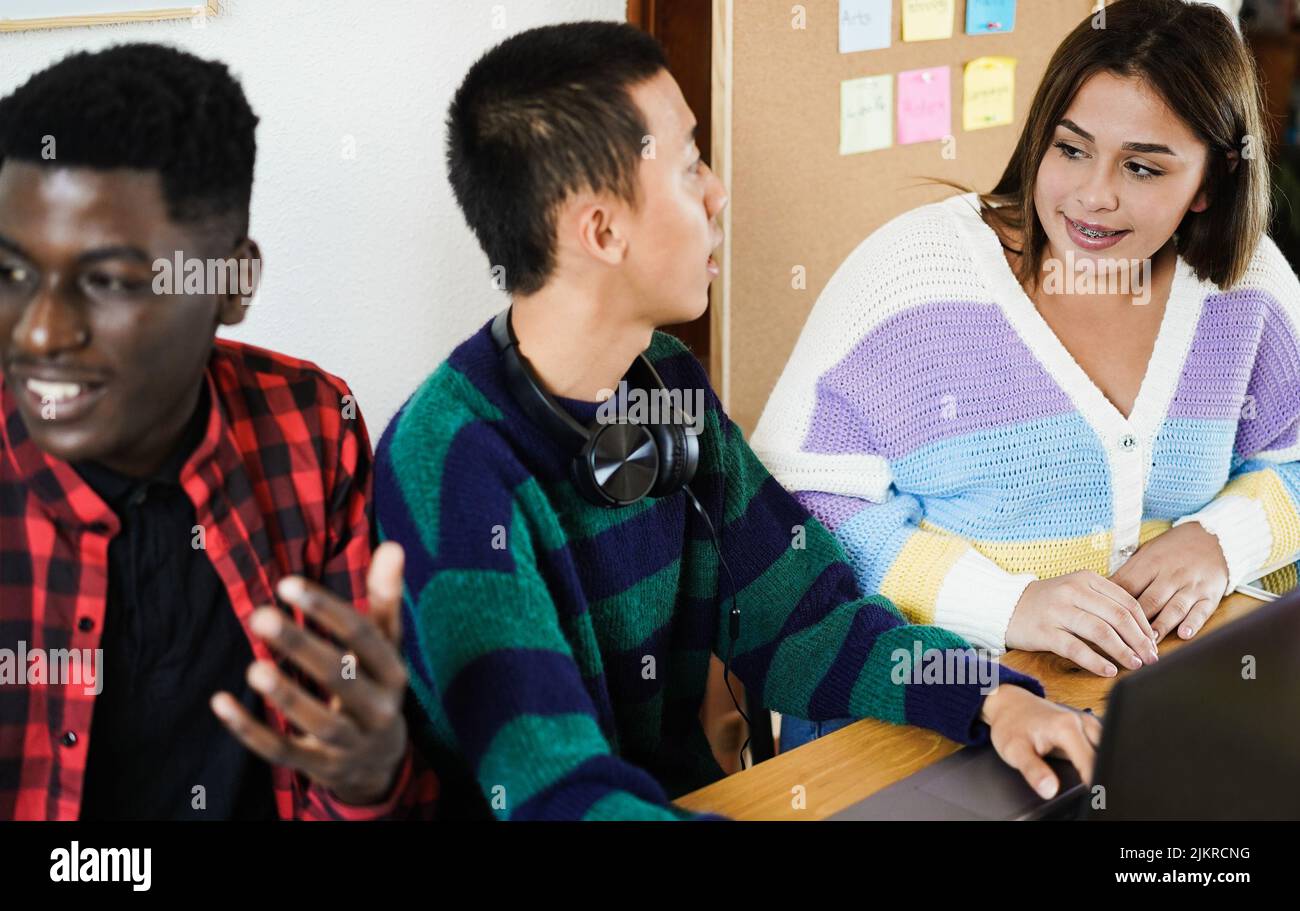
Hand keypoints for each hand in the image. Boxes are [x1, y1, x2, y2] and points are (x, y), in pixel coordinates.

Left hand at [211, 542, 409, 805]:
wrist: (379, 761)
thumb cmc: (374, 683)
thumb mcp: (385, 644)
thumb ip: (385, 597)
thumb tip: (393, 546)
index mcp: (394, 673)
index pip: (364, 638)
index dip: (327, 610)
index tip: (287, 583)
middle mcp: (378, 710)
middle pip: (341, 678)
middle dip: (301, 647)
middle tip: (260, 616)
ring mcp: (349, 743)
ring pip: (318, 722)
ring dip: (286, 696)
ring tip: (253, 666)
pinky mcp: (318, 767)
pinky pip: (283, 752)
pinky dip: (250, 731)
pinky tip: (221, 702)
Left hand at [981, 684, 1101, 798]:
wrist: (1007, 703)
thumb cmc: (1010, 725)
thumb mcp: (1015, 751)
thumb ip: (1033, 771)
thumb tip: (1050, 790)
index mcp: (1066, 728)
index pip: (1092, 764)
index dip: (1094, 784)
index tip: (1093, 798)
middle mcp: (1080, 722)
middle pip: (1104, 756)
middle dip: (1101, 774)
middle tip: (1090, 791)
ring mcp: (1085, 721)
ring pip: (1106, 749)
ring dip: (1102, 764)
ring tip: (1088, 779)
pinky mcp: (1085, 724)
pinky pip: (1101, 743)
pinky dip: (1099, 757)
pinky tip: (1087, 767)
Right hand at [1005, 571, 1157, 675]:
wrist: (1004, 605)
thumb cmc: (1047, 602)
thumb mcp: (1076, 591)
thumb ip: (1103, 603)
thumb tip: (1139, 631)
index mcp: (1086, 579)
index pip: (1126, 602)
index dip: (1145, 625)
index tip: (1154, 643)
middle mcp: (1073, 591)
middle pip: (1118, 617)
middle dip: (1140, 641)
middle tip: (1152, 657)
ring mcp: (1058, 611)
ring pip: (1101, 633)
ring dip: (1123, 652)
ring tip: (1136, 665)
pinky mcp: (1044, 631)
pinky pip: (1076, 649)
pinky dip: (1096, 661)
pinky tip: (1109, 671)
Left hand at [1109, 522, 1228, 643]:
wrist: (1212, 538)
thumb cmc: (1170, 550)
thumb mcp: (1145, 554)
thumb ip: (1127, 574)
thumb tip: (1099, 593)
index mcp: (1150, 564)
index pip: (1128, 586)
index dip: (1114, 605)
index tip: (1102, 623)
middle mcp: (1171, 576)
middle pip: (1150, 601)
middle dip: (1136, 623)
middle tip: (1124, 642)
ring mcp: (1191, 587)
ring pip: (1174, 608)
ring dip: (1161, 626)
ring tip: (1149, 644)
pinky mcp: (1210, 596)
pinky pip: (1202, 611)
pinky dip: (1193, 623)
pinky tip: (1184, 634)